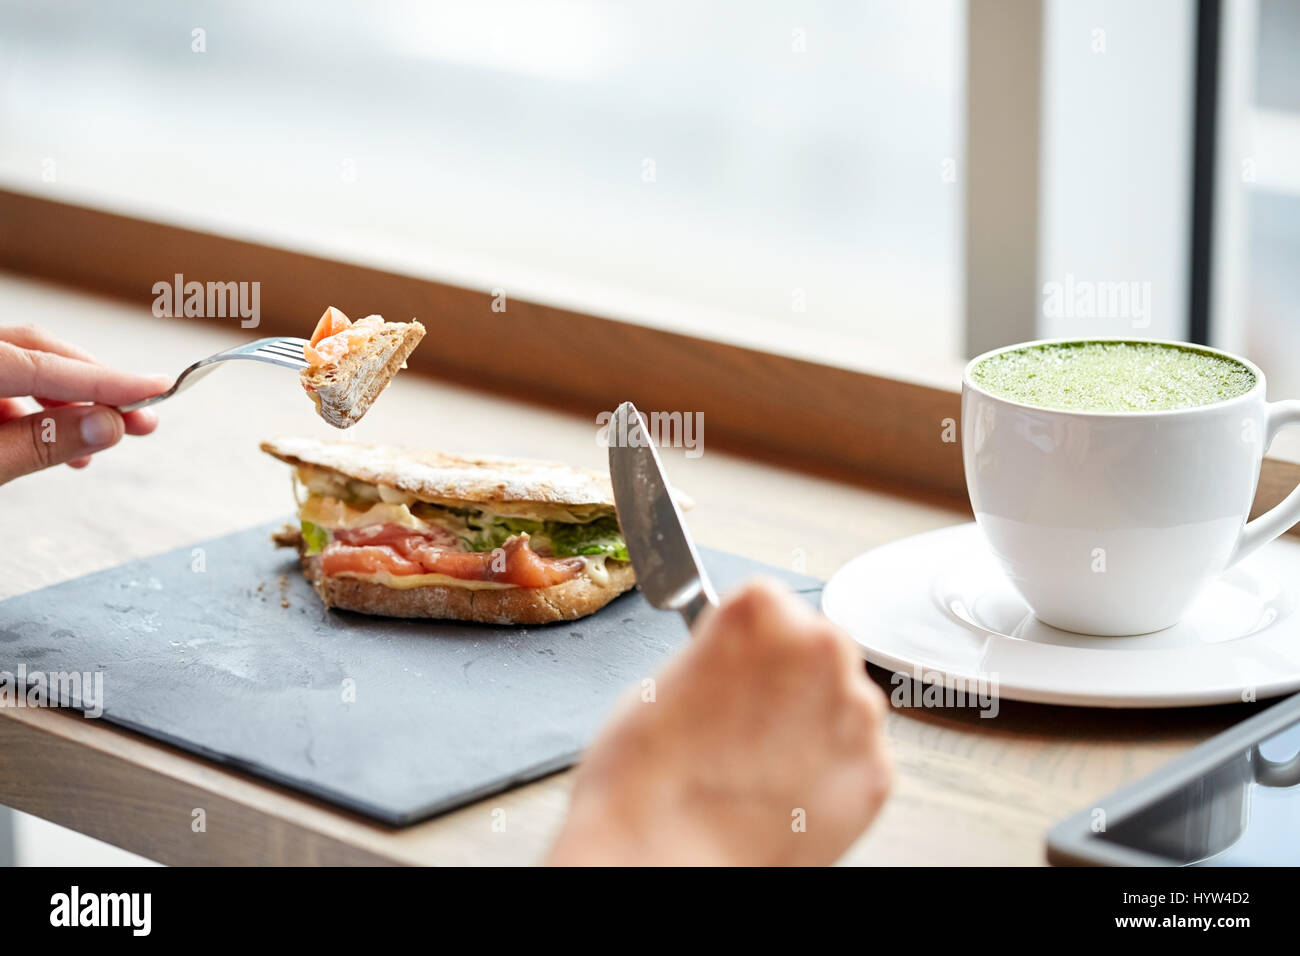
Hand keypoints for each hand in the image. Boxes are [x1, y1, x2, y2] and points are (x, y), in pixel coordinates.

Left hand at [0, 325, 168, 484]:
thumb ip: (38, 443)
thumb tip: (104, 425)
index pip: (42, 365)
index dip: (104, 380)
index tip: (157, 387)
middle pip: (37, 351)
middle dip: (93, 387)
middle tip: (140, 418)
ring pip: (23, 363)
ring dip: (66, 401)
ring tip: (98, 438)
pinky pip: (3, 380)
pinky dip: (33, 408)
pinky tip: (54, 439)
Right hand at [548, 578, 892, 865]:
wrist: (663, 862)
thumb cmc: (642, 777)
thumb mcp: (660, 680)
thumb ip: (718, 655)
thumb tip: (735, 664)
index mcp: (762, 610)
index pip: (768, 603)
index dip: (744, 643)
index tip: (729, 668)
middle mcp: (822, 648)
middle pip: (814, 647)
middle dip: (788, 679)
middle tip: (741, 725)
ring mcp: (857, 713)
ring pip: (842, 701)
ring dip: (813, 723)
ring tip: (759, 766)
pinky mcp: (877, 773)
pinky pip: (858, 755)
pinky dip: (830, 772)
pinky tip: (784, 794)